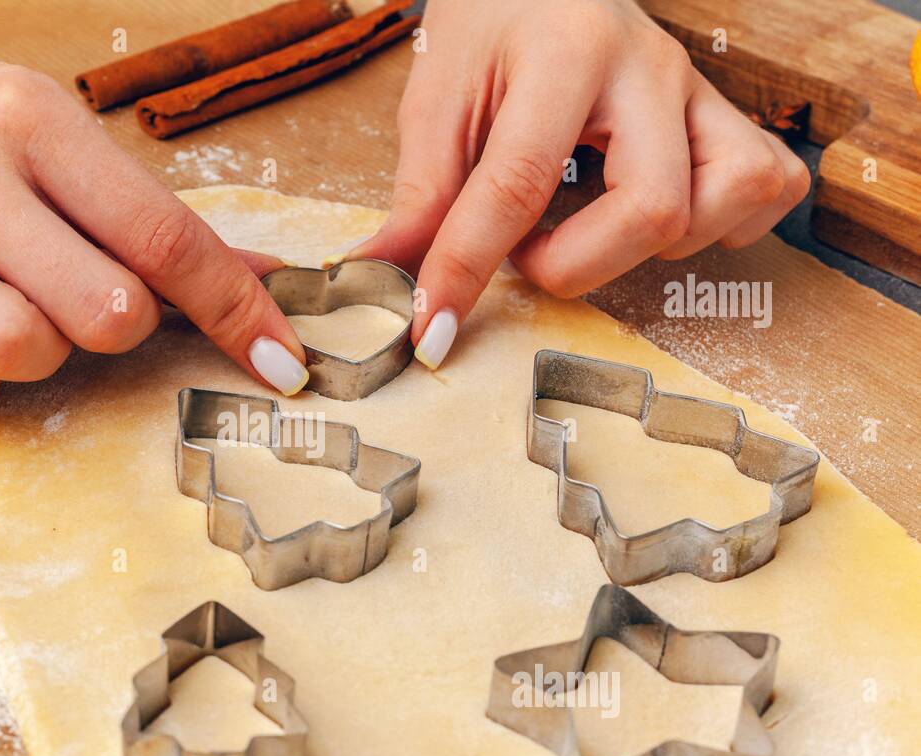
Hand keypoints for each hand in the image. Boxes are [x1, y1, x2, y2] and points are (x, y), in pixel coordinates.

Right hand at [0, 3, 307, 409]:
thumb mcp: (32, 121)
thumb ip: (132, 203)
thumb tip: (252, 275)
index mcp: (30, 122)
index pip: (165, 236)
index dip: (237, 310)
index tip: (283, 361)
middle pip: (106, 315)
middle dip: (116, 327)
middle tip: (79, 295)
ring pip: (26, 356)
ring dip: (39, 353)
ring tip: (4, 304)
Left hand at [347, 0, 809, 368]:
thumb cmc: (489, 22)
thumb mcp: (438, 97)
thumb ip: (420, 194)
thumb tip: (383, 277)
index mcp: (564, 53)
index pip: (519, 184)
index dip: (470, 268)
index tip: (434, 329)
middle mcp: (646, 68)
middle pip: (651, 208)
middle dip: (577, 266)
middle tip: (525, 254)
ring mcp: (696, 89)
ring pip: (729, 195)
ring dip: (659, 246)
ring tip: (595, 232)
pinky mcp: (722, 109)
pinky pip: (768, 180)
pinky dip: (727, 221)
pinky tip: (664, 220)